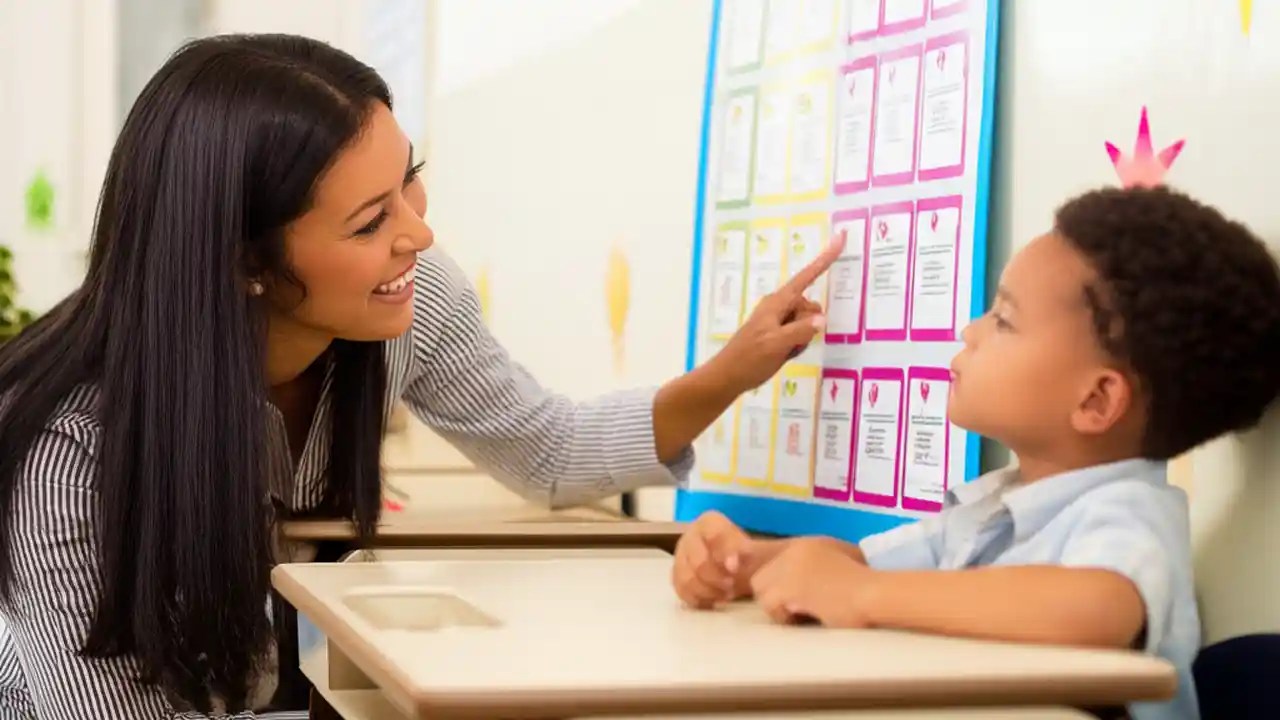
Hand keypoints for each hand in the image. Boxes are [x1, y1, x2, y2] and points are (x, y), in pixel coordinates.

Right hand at [672, 511, 756, 608]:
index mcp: (709, 523)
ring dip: (709, 591)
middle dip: (717, 578)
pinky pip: (682, 591)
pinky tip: (715, 600)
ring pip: (687, 579)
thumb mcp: (754, 550)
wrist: (738, 567)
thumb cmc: (746, 555)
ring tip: (726, 595)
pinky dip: (700, 599)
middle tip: (732, 586)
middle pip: (698, 561)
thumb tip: (745, 556)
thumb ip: (750, 552)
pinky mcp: (676, 577)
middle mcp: (690, 537)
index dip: (725, 551)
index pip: (714, 534)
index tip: (735, 568)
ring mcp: (680, 557)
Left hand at [711, 231, 846, 393]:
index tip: (840, 238)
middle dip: (810, 324)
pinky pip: (801, 333)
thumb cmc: (749, 358)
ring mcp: (779, 320)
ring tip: (786, 351)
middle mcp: (779, 306)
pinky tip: (786, 355)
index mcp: (777, 302)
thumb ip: (800, 331)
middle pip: (811, 306)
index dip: (825, 259)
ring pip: (808, 322)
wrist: (728, 376)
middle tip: (791, 342)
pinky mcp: (779, 333)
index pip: (807, 276)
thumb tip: (821, 320)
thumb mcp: (776, 344)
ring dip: (804, 338)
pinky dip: (799, 344)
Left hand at [750, 537, 877, 627]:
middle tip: (797, 609)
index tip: (786, 595)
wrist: (877, 594)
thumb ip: (814, 569)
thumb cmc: (867, 587)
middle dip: (773, 596)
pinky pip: (770, 604)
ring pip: (761, 590)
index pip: (770, 560)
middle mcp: (795, 550)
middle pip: (761, 577)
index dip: (774, 582)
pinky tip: (807, 616)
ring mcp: (792, 566)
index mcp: (807, 545)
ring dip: (778, 608)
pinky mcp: (791, 585)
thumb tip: (793, 589)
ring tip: (803, 614)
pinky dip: (784, 616)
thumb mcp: (838, 566)